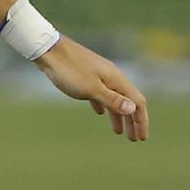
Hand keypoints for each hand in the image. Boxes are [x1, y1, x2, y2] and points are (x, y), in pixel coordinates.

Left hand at [34, 38, 149, 141]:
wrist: (48, 50)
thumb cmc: (69, 70)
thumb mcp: (91, 89)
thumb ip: (112, 99)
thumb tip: (133, 109)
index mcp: (117, 79)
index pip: (137, 103)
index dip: (141, 121)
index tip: (141, 139)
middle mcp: (111, 77)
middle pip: (128, 102)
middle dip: (132, 121)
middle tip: (133, 139)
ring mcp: (99, 75)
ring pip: (113, 98)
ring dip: (117, 115)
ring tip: (118, 132)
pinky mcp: (86, 76)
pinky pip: (100, 93)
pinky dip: (103, 105)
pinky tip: (99, 113)